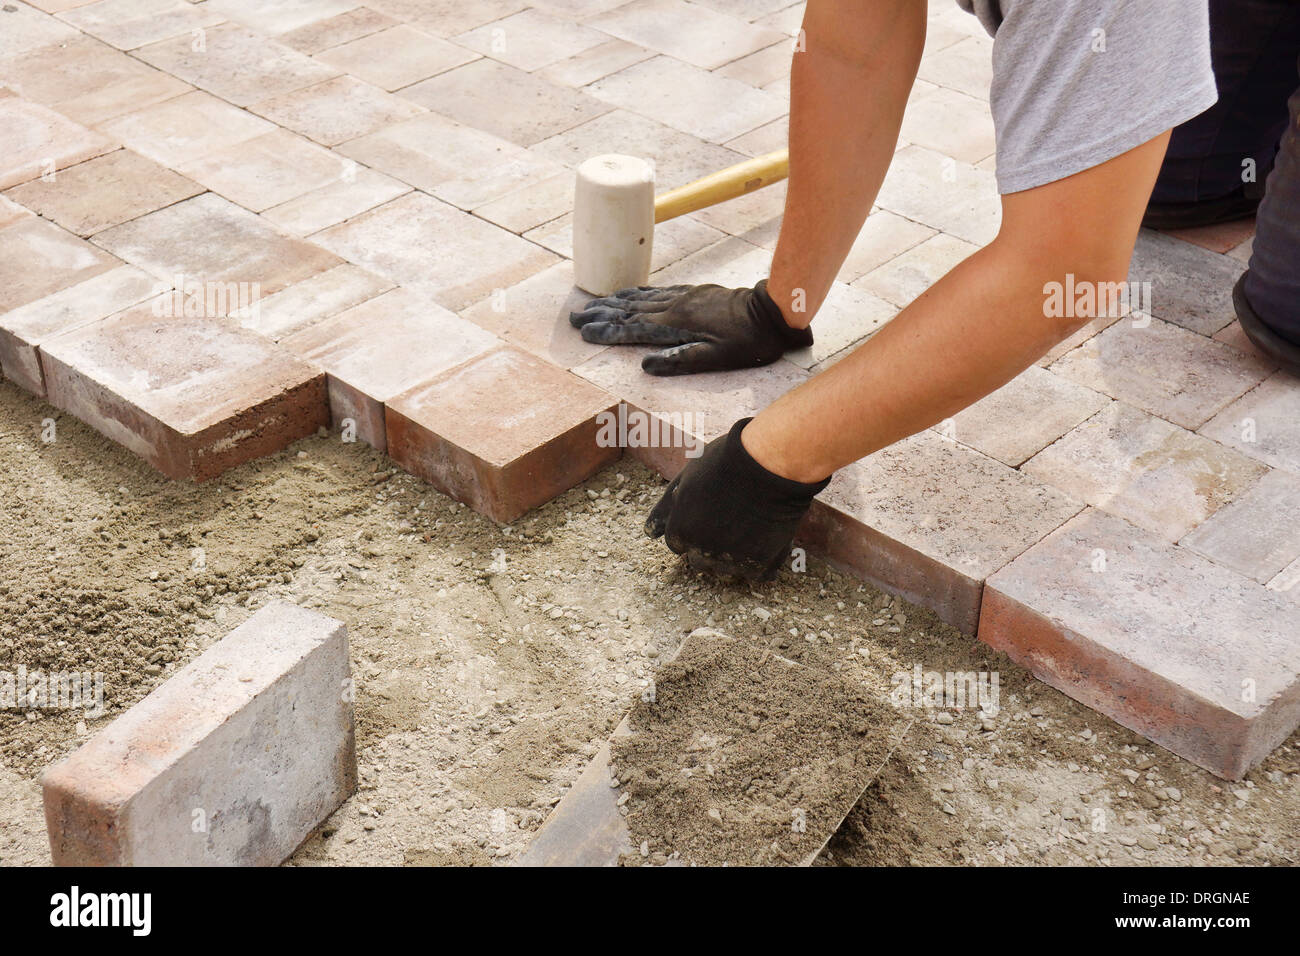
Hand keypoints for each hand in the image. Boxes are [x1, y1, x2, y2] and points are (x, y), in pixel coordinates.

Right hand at [569, 279, 812, 375]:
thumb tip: (645, 365)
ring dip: (614, 302)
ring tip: (592, 303)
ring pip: (641, 298)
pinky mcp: (693, 292)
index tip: (583, 333)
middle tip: (574, 316)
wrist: (771, 311)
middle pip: (629, 310)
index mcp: (675, 325)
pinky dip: (637, 292)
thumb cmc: (747, 343)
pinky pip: (657, 291)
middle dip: (600, 314)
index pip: (633, 329)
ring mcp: (683, 297)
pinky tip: (629, 294)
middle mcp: (674, 307)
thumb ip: (680, 361)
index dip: (606, 332)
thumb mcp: (716, 359)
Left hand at [644, 418, 830, 578]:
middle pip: (699, 562)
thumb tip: (649, 534)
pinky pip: (756, 574)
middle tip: (729, 522)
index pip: (678, 544)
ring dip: (735, 555)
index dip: (692, 529)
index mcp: (680, 530)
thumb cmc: (724, 462)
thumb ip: (667, 508)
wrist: (766, 464)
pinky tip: (766, 538)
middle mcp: (701, 550)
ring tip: (750, 526)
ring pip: (727, 570)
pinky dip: (760, 561)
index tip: (708, 516)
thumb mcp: (686, 478)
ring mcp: (731, 559)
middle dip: (710, 546)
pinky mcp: (759, 563)